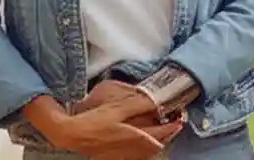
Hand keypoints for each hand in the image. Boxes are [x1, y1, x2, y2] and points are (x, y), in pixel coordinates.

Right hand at [52, 84, 183, 157]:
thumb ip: (138, 104)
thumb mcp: (118, 108)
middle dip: (166, 134)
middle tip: (172, 123)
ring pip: (147, 151)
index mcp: (137, 138)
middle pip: (157, 145)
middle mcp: (134, 151)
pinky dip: (143, 146)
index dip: (173, 126)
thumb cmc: (94, 122)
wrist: (73, 135)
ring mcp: (125, 156)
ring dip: (155, 140)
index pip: (163, 134)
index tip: (180, 118)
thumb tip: (155, 100)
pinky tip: (139, 138)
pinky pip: (136, 154)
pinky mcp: (115, 157)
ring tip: (158, 130)